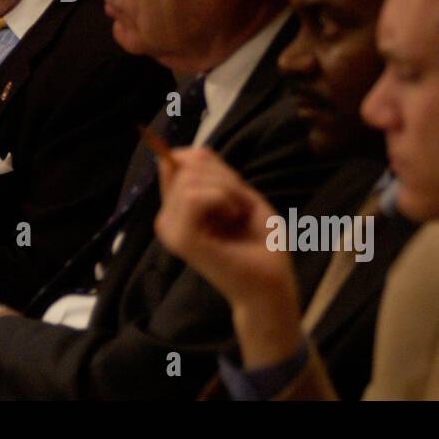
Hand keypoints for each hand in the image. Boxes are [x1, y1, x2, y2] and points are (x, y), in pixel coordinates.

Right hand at [153, 146, 302, 369]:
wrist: (273, 283)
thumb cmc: (260, 242)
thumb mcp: (235, 194)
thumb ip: (208, 173)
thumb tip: (177, 155)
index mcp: (175, 210)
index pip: (175, 160)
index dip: (206, 162)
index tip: (230, 187)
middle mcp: (166, 220)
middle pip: (186, 166)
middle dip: (224, 178)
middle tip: (240, 208)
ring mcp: (171, 231)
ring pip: (190, 180)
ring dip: (227, 190)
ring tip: (238, 215)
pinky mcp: (182, 240)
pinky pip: (194, 196)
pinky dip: (223, 198)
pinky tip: (233, 219)